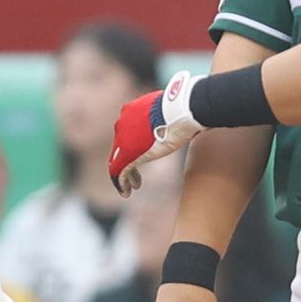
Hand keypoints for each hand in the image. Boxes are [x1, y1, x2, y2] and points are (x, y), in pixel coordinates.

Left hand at [109, 71, 202, 195]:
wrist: (180, 110)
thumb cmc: (182, 108)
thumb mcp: (170, 111)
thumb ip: (165, 116)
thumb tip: (179, 118)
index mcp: (131, 111)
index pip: (126, 133)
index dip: (131, 146)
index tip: (140, 154)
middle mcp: (122, 124)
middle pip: (120, 148)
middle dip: (127, 162)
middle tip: (135, 176)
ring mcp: (123, 138)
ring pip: (117, 161)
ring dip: (123, 176)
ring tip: (131, 187)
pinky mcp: (128, 153)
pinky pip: (118, 171)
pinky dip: (121, 183)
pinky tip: (126, 193)